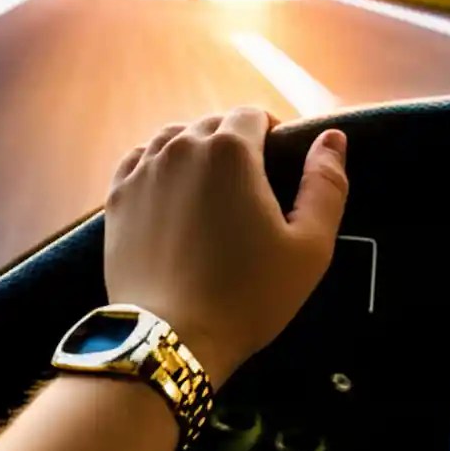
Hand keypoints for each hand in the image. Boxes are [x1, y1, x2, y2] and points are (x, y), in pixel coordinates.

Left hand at [104, 107, 348, 386]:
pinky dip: (158, 167)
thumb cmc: (248, 295)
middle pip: (213, 124)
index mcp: (230, 150)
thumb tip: (332, 138)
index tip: (278, 169)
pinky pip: (140, 160)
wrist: (172, 336)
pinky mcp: (116, 196)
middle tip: (248, 191)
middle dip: (234, 145)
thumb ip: (326, 184)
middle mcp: (181, 146)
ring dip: (195, 152)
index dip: (272, 135)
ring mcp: (143, 169)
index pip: (253, 114)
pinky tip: (172, 195)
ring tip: (210, 192)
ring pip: (174, 139)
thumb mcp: (309, 246)